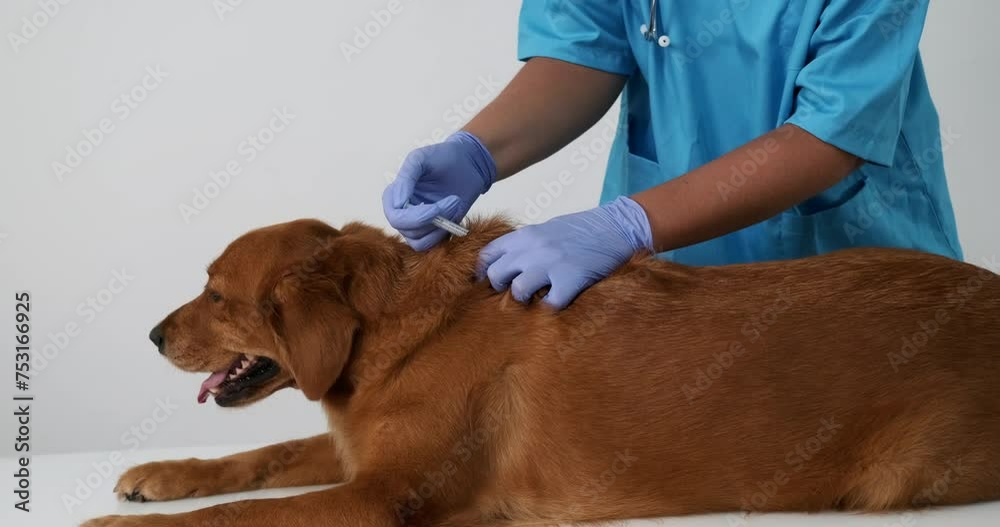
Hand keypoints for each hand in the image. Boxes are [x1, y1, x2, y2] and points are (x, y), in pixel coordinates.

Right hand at [382, 131, 495, 250]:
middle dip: (432, 220)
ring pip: (419, 241)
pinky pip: (430, 245)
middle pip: (406, 230)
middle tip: (453, 201)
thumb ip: (406, 177)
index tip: (437, 206)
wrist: (468, 162)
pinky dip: (443, 234)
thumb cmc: (443, 157)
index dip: (416, 216)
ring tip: (455, 203)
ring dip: (441, 225)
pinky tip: (454, 216)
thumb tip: (398, 203)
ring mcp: (416, 225)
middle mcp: (401, 213)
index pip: (395, 216)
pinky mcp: (432, 232)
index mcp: (394, 195)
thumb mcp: (421, 158)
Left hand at [478, 196, 652, 308]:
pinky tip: (558, 302)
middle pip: (497, 275)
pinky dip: (551, 308)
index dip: (484, 272)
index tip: (488, 282)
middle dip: (502, 288)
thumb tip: (508, 264)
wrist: (618, 226)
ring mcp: (552, 264)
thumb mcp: (548, 229)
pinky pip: (550, 304)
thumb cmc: (583, 229)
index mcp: (526, 235)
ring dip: (525, 299)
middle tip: (514, 292)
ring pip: (518, 291)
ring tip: (536, 298)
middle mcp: (534, 248)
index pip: (488, 254)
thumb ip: (527, 245)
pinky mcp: (571, 279)